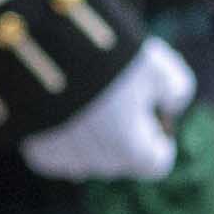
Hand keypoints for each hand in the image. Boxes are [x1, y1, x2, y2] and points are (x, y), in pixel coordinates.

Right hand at [17, 33, 198, 185]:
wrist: (42, 50)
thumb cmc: (108, 59)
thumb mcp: (157, 66)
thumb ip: (176, 90)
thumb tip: (170, 103)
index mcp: (132, 150)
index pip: (158, 163)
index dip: (161, 138)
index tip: (153, 112)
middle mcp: (99, 164)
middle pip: (122, 159)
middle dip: (125, 135)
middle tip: (117, 96)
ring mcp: (64, 160)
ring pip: (89, 158)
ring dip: (93, 138)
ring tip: (86, 97)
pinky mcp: (37, 150)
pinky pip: (57, 153)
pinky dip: (62, 137)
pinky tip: (60, 109)